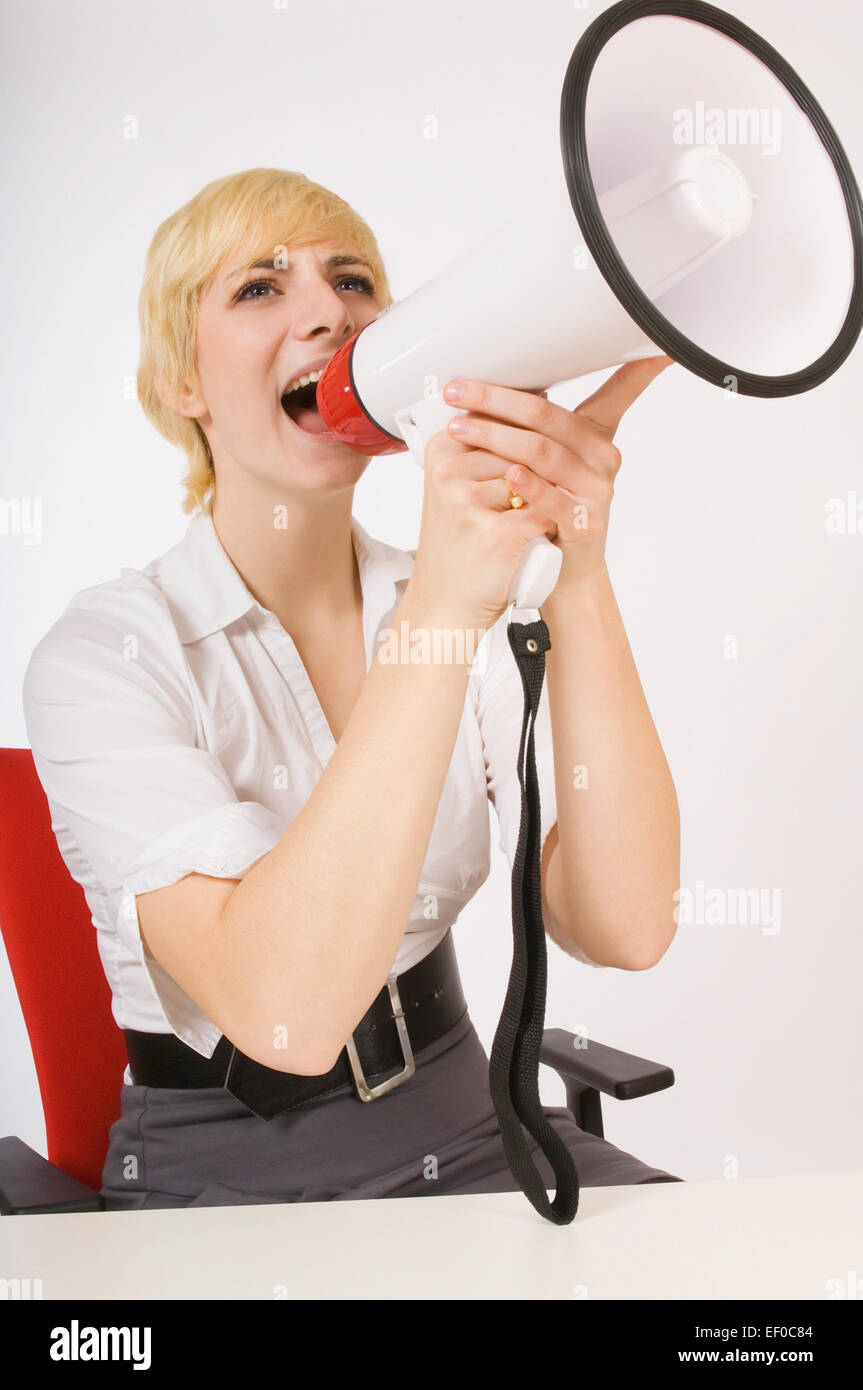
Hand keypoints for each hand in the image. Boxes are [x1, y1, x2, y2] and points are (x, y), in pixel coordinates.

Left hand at [442, 356, 673, 593]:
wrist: (562, 572)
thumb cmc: (550, 510)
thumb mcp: (546, 462)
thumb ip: (532, 427)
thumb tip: (485, 389)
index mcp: (596, 435)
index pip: (619, 389)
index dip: (639, 366)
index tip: (653, 340)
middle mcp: (602, 458)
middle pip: (547, 417)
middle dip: (496, 400)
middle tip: (458, 390)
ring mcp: (596, 491)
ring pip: (543, 452)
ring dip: (496, 437)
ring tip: (460, 429)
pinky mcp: (585, 523)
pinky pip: (554, 498)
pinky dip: (529, 484)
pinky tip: (509, 474)